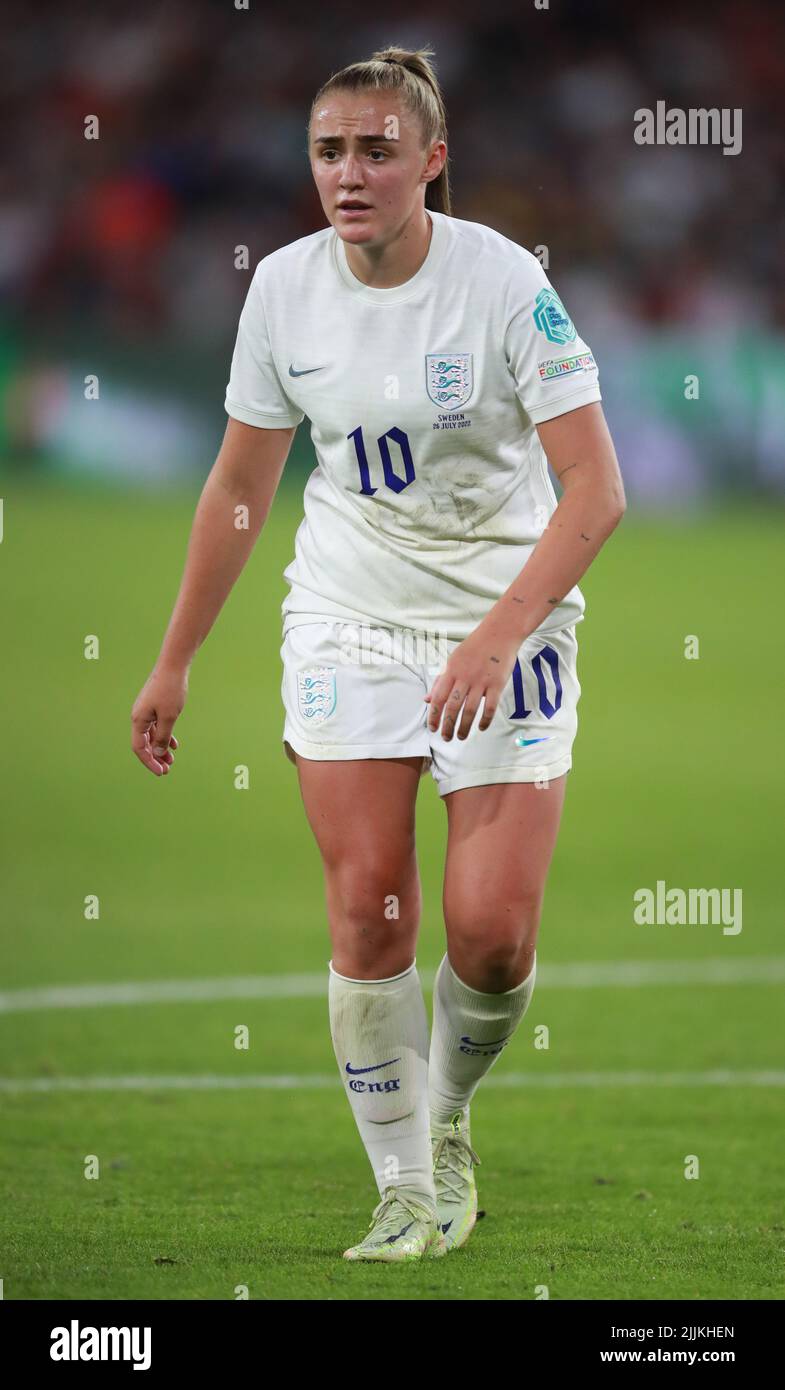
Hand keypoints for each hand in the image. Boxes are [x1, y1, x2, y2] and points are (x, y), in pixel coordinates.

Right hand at [131, 663, 187, 775]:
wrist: (173, 666)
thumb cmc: (171, 691)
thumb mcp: (169, 718)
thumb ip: (162, 737)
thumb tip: (158, 754)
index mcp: (138, 720)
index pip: (139, 748)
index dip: (149, 762)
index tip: (161, 772)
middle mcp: (139, 716)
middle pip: (144, 744)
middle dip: (155, 758)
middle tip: (168, 770)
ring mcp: (146, 711)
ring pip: (151, 736)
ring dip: (161, 748)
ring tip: (172, 760)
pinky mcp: (154, 706)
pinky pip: (156, 726)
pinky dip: (164, 736)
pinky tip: (174, 745)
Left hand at [424, 622, 521, 740]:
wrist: (499, 633)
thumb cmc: (474, 647)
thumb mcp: (452, 660)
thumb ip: (440, 681)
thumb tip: (427, 699)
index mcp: (451, 671)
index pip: (438, 698)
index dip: (434, 715)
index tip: (433, 728)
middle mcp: (464, 677)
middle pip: (452, 707)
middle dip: (447, 726)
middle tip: (446, 737)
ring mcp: (481, 681)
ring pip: (470, 710)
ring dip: (464, 727)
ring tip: (461, 736)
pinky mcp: (497, 684)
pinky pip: (490, 707)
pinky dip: (485, 720)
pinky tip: (481, 727)